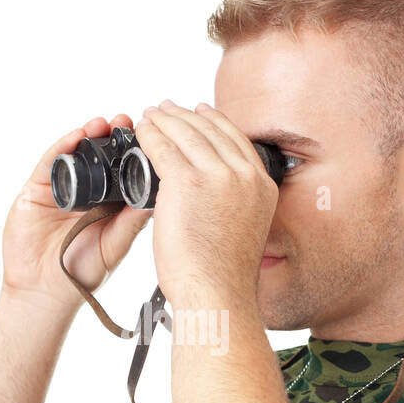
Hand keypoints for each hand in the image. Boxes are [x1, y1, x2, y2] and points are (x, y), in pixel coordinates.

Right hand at [1, 114, 151, 308]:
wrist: (44, 290)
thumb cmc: (82, 272)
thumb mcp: (115, 246)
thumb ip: (132, 222)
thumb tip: (158, 197)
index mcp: (109, 204)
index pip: (123, 169)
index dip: (134, 151)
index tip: (149, 135)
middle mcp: (87, 192)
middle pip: (100, 156)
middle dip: (113, 137)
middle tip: (127, 121)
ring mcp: (61, 188)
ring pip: (76, 154)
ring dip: (90, 135)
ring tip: (104, 124)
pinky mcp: (38, 189)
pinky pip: (50, 162)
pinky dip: (63, 146)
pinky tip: (77, 136)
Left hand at [134, 100, 278, 303]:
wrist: (216, 293)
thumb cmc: (223, 276)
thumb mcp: (245, 229)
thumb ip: (235, 205)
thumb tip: (215, 197)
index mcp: (262, 186)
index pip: (236, 140)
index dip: (215, 121)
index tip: (200, 111)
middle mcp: (244, 176)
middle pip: (211, 130)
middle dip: (185, 115)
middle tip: (167, 109)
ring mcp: (218, 176)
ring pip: (186, 133)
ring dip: (165, 119)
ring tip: (151, 114)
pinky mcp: (187, 181)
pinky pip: (163, 147)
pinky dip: (150, 135)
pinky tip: (141, 130)